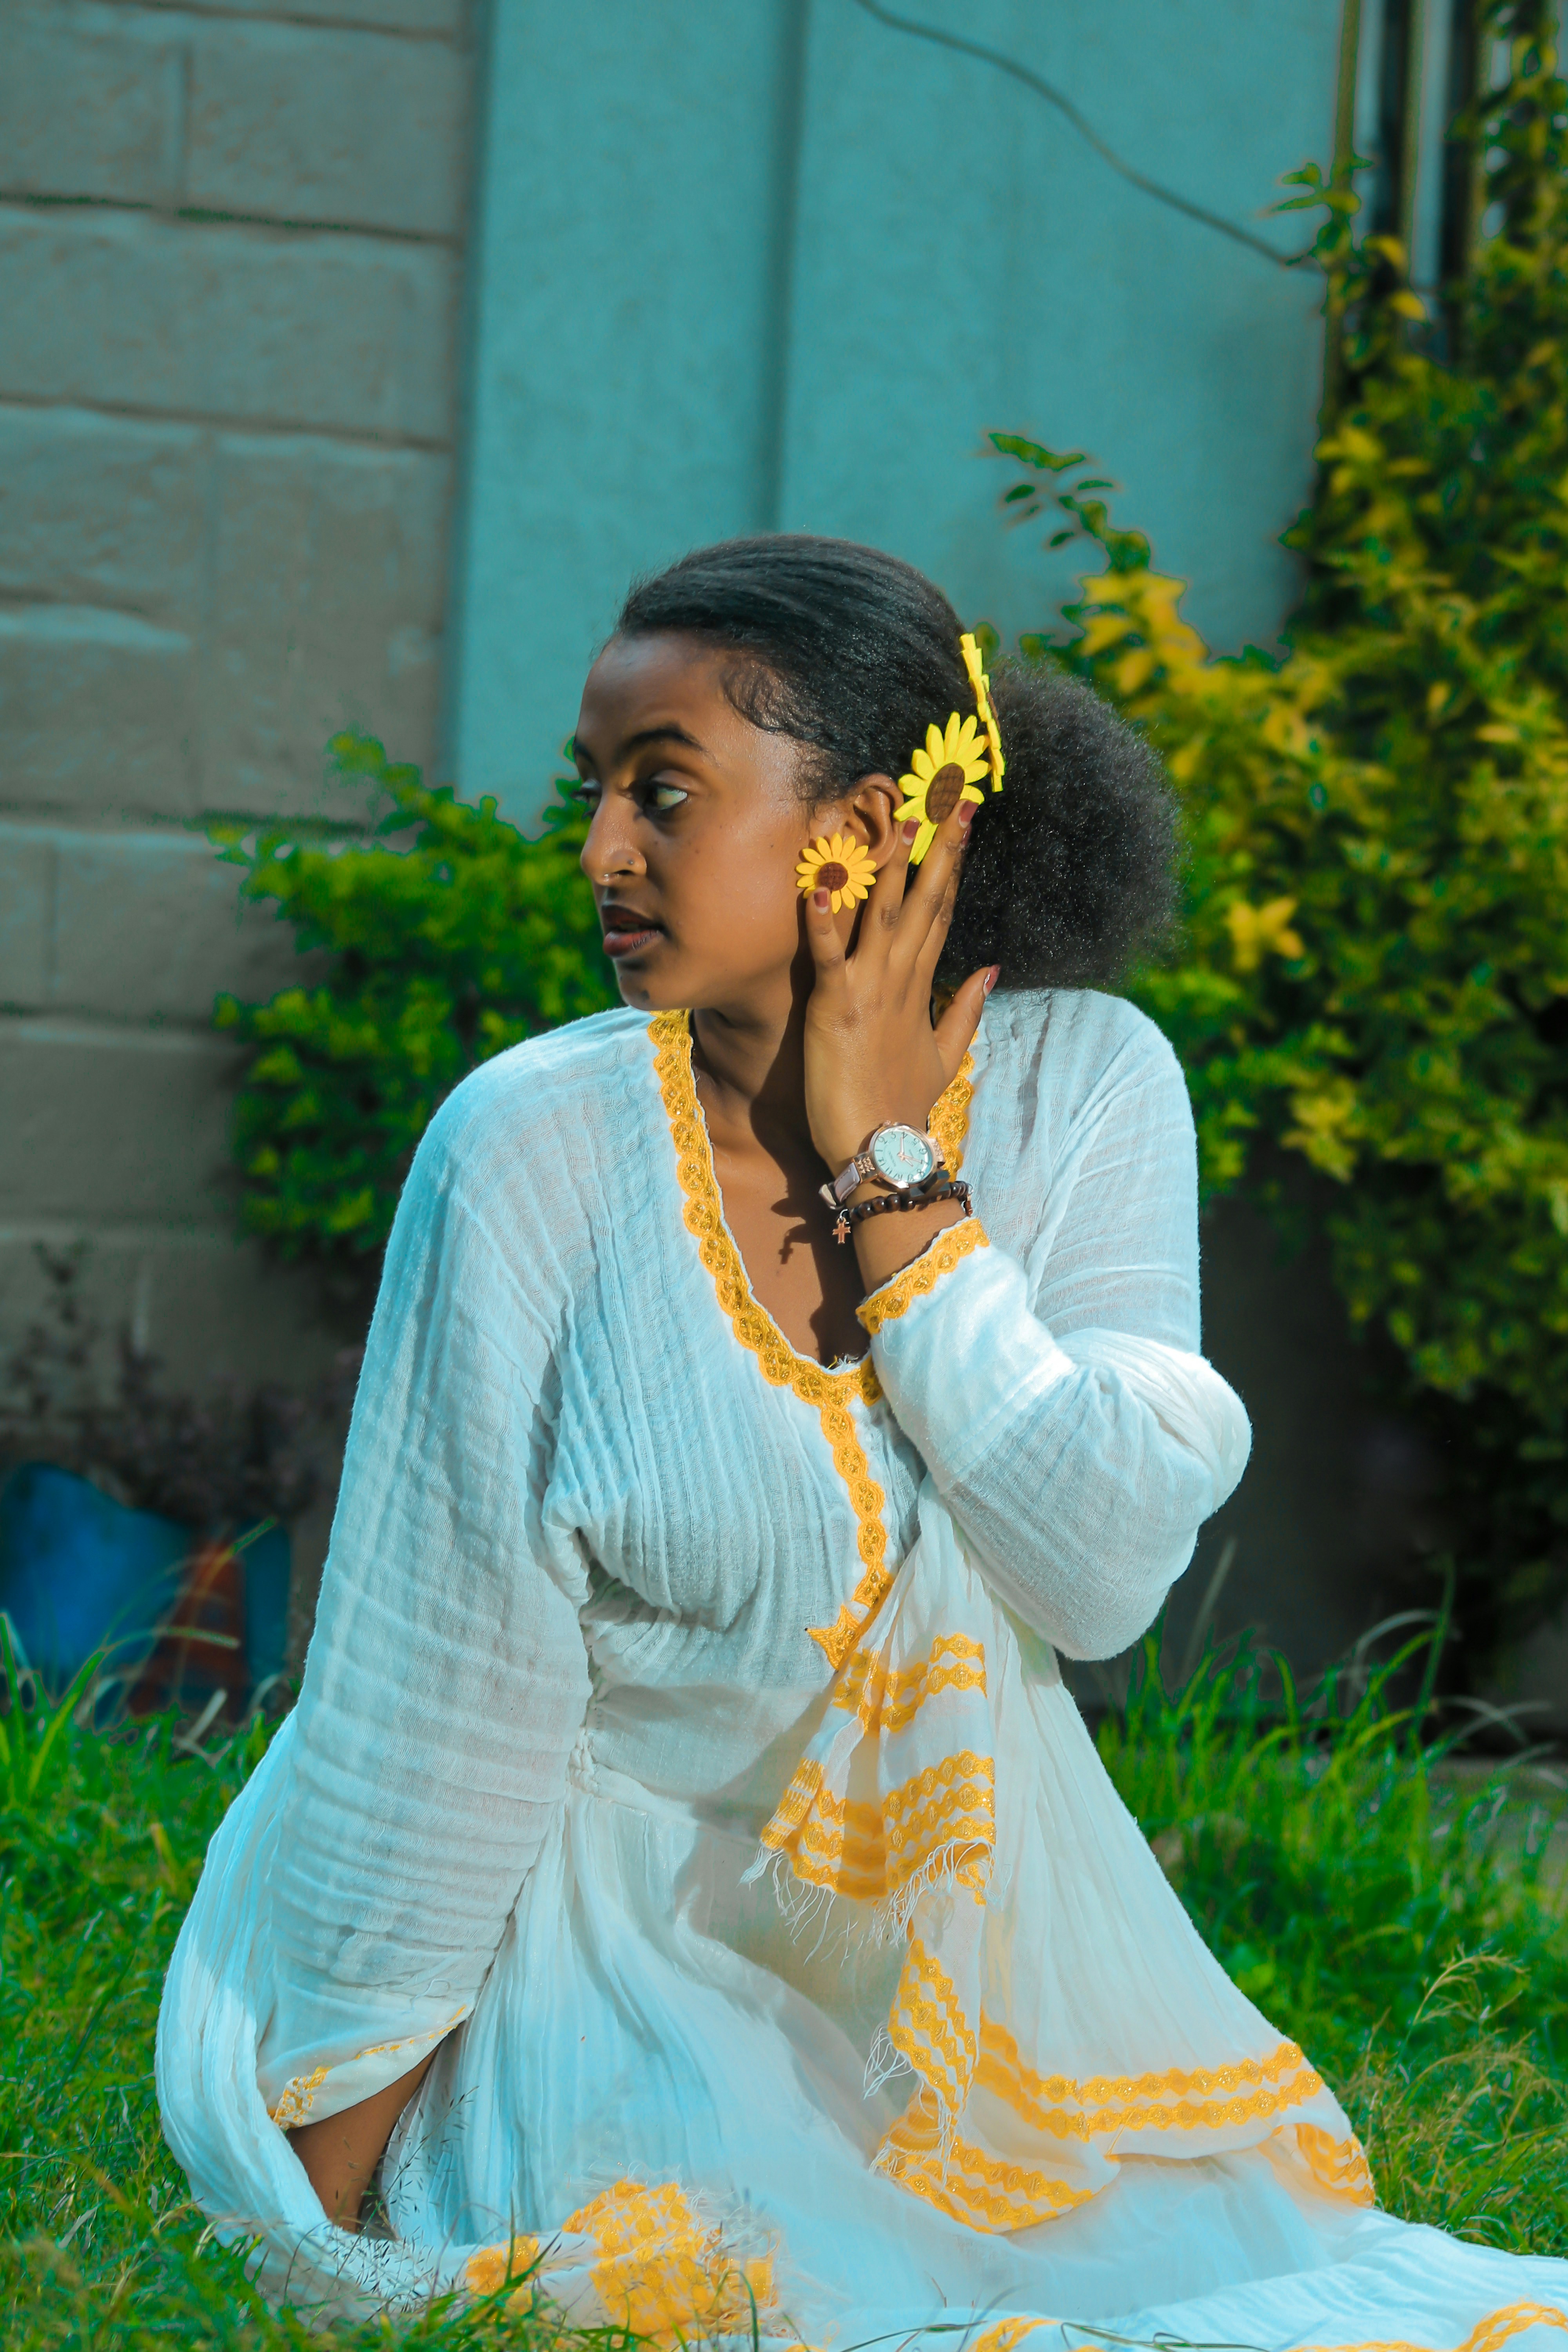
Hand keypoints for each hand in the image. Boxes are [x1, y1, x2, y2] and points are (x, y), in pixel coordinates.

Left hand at [801, 792, 996, 1177]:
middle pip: (924, 903)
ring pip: (883, 916)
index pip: (941, 914)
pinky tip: (819, 885)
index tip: (962, 825)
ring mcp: (871, 990)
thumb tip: (991, 969)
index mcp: (922, 987)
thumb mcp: (943, 1057)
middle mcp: (901, 980)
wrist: (881, 1151)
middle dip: (939, 850)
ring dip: (890, 867)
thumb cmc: (902, 1107)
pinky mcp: (837, 1006)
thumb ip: (966, 1009)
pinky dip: (823, 921)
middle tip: (953, 800)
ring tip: (900, 819)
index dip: (951, 868)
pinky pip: (829, 955)